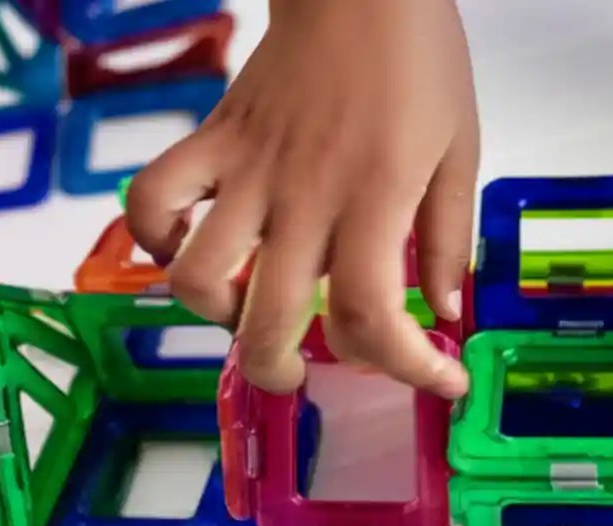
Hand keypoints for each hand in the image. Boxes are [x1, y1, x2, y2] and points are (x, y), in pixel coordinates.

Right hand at [126, 0, 477, 396]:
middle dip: (285, 372)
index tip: (437, 379)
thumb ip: (448, 238)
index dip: (405, 369)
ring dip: (218, 318)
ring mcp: (249, 171)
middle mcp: (305, 198)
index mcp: (376, 201)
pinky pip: (151, 199)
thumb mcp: (461, 151)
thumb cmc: (418, 59)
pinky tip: (189, 248)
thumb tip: (446, 311)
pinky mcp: (212, 141)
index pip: (372, 316)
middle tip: (302, 374)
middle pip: (271, 321)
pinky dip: (157, 239)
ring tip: (245, 313)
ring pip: (198, 277)